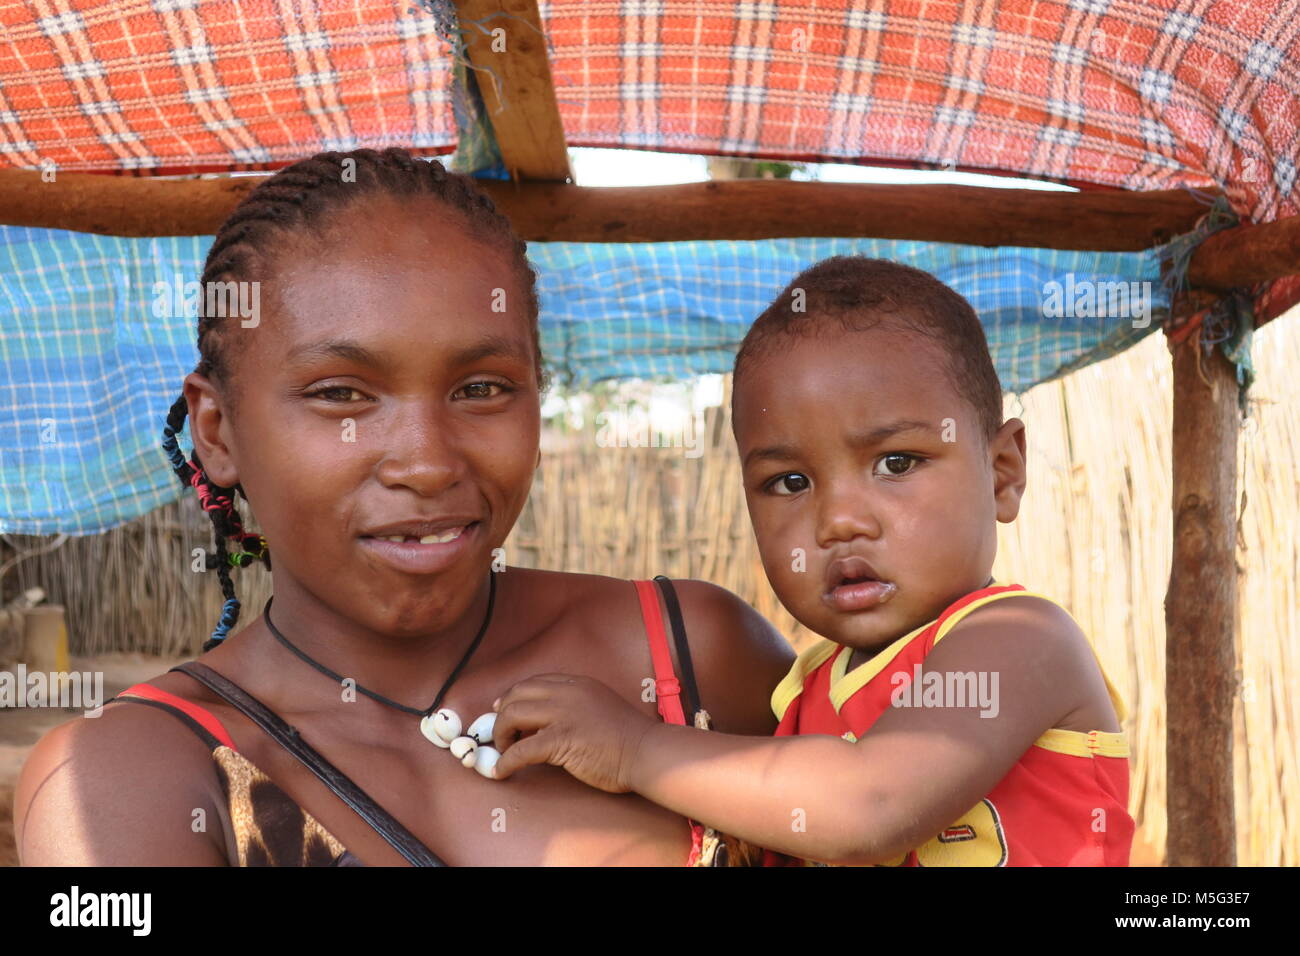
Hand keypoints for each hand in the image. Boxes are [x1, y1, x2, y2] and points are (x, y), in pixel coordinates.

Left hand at [490, 674, 657, 792]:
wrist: (646, 752)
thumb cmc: (627, 736)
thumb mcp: (599, 704)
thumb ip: (575, 704)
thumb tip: (545, 720)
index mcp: (577, 682)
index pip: (534, 682)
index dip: (513, 696)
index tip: (501, 710)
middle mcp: (567, 692)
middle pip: (517, 694)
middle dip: (501, 715)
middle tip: (500, 735)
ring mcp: (563, 714)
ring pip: (513, 715)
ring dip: (501, 735)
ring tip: (503, 752)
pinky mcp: (561, 740)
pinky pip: (521, 750)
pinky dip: (506, 762)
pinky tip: (502, 772)